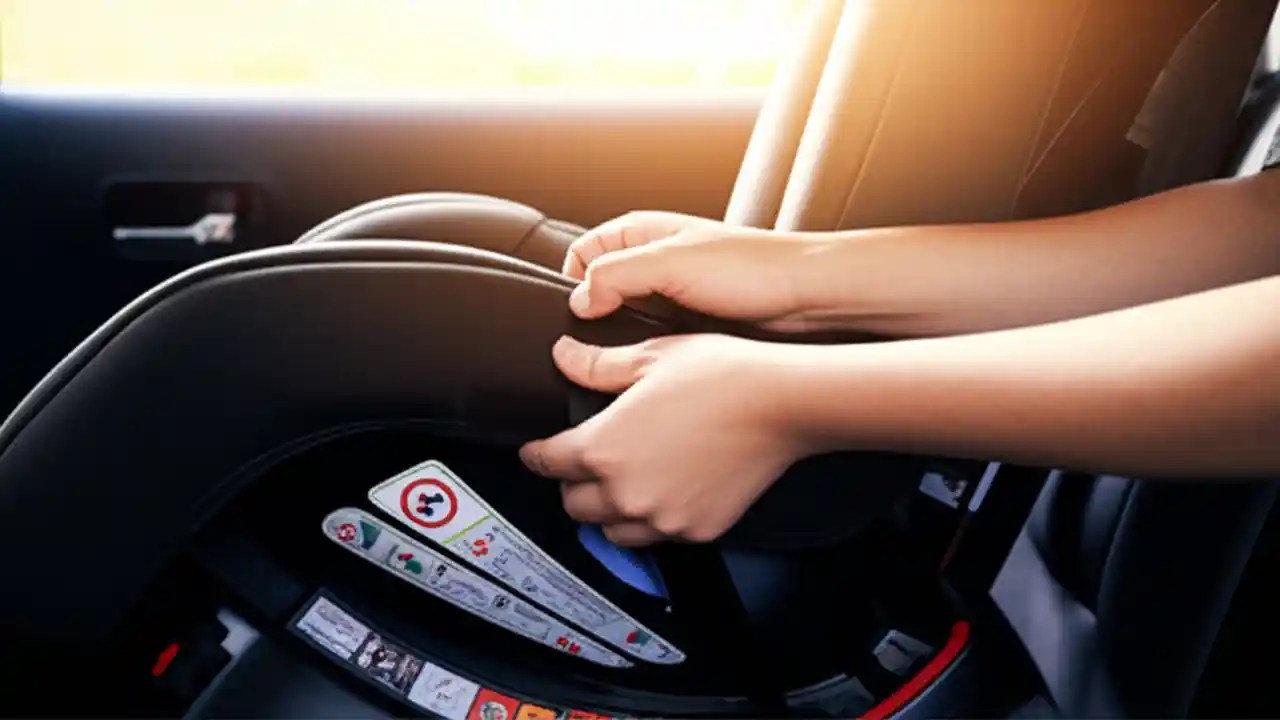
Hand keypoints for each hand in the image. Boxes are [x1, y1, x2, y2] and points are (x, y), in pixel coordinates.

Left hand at [519, 334, 808, 546]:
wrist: (782, 404)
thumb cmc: (720, 375)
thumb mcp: (651, 357)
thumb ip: (598, 365)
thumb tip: (563, 356)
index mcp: (603, 448)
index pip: (546, 462)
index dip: (536, 454)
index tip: (537, 451)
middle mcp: (626, 492)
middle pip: (574, 505)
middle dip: (573, 484)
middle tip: (588, 463)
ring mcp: (662, 517)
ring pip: (612, 530)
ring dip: (609, 509)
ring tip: (624, 483)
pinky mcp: (695, 530)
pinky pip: (657, 536)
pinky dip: (652, 519)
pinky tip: (664, 491)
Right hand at [564, 211, 821, 331]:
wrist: (805, 296)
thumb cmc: (752, 268)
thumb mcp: (672, 264)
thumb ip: (617, 276)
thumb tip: (578, 302)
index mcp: (640, 231)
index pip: (579, 256)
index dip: (573, 284)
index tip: (583, 314)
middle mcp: (650, 258)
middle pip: (595, 288)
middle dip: (592, 313)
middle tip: (598, 341)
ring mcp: (667, 291)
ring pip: (620, 314)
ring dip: (619, 333)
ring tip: (627, 352)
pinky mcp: (684, 320)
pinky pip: (646, 334)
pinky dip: (641, 346)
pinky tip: (650, 358)